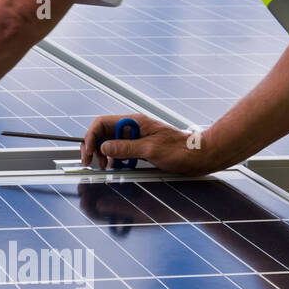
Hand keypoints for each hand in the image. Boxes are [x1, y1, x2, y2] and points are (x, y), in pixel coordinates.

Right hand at [81, 113, 219, 174]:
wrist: (200, 156)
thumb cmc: (181, 150)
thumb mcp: (150, 150)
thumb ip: (125, 148)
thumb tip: (104, 148)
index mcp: (133, 122)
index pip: (102, 124)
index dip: (91, 137)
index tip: (88, 153)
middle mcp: (133, 128)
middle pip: (103, 133)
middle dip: (95, 147)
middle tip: (93, 163)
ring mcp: (136, 137)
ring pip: (111, 143)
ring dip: (105, 154)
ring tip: (107, 166)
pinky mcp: (141, 147)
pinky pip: (121, 151)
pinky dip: (116, 159)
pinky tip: (119, 166)